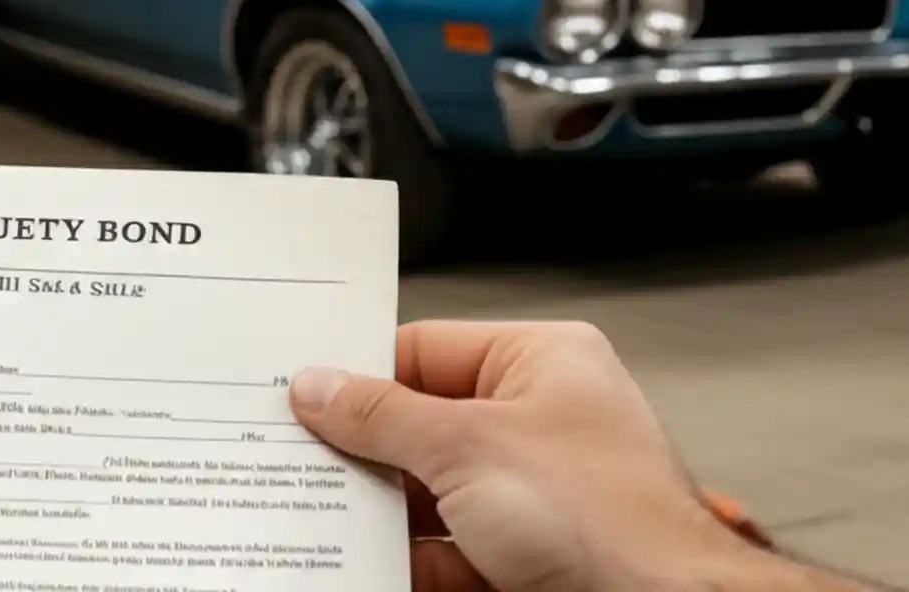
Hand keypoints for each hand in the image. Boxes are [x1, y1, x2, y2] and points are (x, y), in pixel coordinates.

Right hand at [289, 321, 876, 591]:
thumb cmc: (608, 518)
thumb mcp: (467, 447)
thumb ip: (382, 416)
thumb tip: (321, 388)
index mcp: (540, 364)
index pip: (426, 348)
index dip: (362, 370)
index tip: (305, 390)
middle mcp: (538, 420)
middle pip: (421, 423)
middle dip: (364, 448)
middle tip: (300, 453)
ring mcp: (530, 492)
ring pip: (429, 492)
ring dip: (380, 509)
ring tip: (322, 510)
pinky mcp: (523, 552)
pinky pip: (447, 546)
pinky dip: (406, 557)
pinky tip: (366, 561)